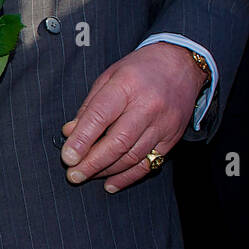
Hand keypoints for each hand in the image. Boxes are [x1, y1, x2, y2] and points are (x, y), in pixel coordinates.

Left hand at [60, 43, 206, 192]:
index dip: (82, 139)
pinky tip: (111, 183)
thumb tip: (70, 132)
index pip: (100, 117)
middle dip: (92, 162)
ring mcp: (163, 124)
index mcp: (126, 86)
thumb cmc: (139, 69)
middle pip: (117, 142)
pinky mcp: (172, 138)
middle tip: (73, 174)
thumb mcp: (109, 77)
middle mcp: (147, 106)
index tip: (67, 157)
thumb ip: (89, 106)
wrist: (181, 64)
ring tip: (87, 177)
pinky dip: (129, 177)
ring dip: (107, 171)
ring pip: (132, 156)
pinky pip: (149, 163)